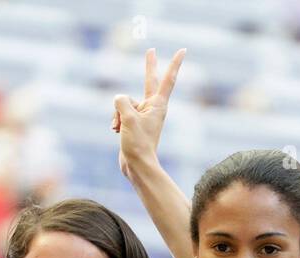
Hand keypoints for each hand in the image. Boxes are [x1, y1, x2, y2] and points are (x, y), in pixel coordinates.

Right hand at [111, 48, 184, 177]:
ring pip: (123, 103)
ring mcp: (142, 115)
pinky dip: (116, 121)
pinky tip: (117, 132)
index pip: (168, 79)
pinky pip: (119, 113)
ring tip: (122, 130)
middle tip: (150, 50)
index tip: (183, 51)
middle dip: (148, 66)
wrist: (136, 165)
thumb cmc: (138, 143)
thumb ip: (122, 101)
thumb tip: (119, 100)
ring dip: (118, 115)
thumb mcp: (128, 118)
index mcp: (158, 104)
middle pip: (148, 81)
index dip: (174, 64)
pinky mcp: (133, 122)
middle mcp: (152, 107)